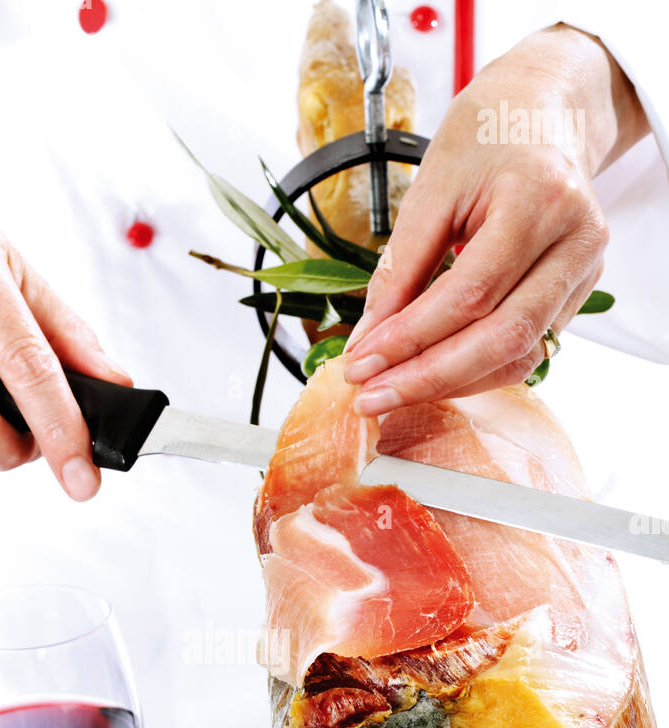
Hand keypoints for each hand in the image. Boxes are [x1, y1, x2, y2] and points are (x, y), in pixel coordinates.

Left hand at [344, 26, 648, 413]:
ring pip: (519, 356)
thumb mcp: (431, 187)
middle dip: (428, 377)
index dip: (411, 338)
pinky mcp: (577, 294)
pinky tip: (431, 377)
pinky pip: (527, 352)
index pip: (470, 294)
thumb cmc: (486, 138)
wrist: (540, 115)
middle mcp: (575, 241)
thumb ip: (400, 265)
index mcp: (540, 199)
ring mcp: (584, 271)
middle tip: (372, 395)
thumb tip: (368, 337)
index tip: (361, 362)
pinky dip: (476, 373)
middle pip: (501, 337)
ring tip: (393, 391)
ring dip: (451, 384)